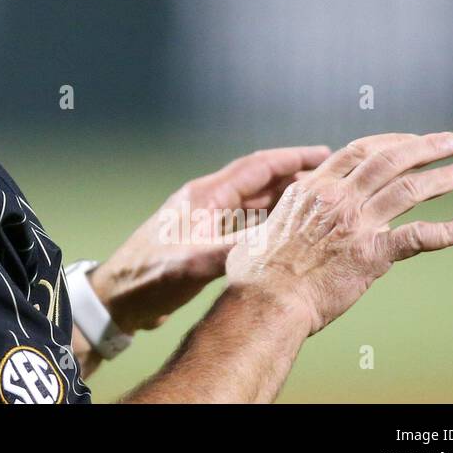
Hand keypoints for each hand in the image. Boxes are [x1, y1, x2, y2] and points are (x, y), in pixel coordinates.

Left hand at [91, 145, 330, 332]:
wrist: (119, 299)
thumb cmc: (149, 277)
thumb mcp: (192, 263)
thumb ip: (232, 249)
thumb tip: (277, 239)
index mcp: (204, 197)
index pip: (255, 167)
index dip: (291, 159)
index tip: (324, 154)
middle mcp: (207, 203)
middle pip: (259, 182)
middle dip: (295, 178)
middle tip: (333, 180)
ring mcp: (206, 222)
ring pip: (254, 204)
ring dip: (285, 201)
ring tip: (320, 204)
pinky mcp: (204, 242)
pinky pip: (246, 225)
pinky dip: (269, 224)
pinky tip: (288, 234)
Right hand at [225, 131, 452, 335]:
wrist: (267, 300)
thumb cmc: (256, 273)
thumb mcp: (264, 230)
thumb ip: (283, 220)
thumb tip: (278, 224)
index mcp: (312, 189)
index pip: (357, 152)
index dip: (388, 141)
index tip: (407, 141)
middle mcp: (337, 199)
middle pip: (389, 159)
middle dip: (424, 146)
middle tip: (451, 142)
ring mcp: (356, 225)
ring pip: (408, 189)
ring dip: (442, 179)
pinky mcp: (372, 255)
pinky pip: (419, 237)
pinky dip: (448, 232)